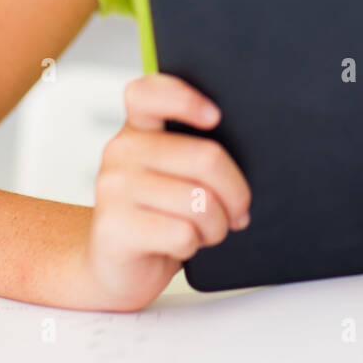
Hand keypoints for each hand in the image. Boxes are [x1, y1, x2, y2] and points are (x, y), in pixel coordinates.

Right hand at [81, 74, 251, 310]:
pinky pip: (182, 234)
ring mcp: (113, 188)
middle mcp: (121, 151)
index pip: (149, 93)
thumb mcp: (173, 175)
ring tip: (207, 230)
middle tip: (236, 211)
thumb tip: (249, 154)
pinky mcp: (115, 228)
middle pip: (205, 157)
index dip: (185, 99)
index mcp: (138, 129)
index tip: (215, 117)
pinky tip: (182, 245)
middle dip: (235, 194)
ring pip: (199, 202)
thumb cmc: (157, 217)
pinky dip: (194, 246)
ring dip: (217, 226)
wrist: (115, 269)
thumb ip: (193, 154)